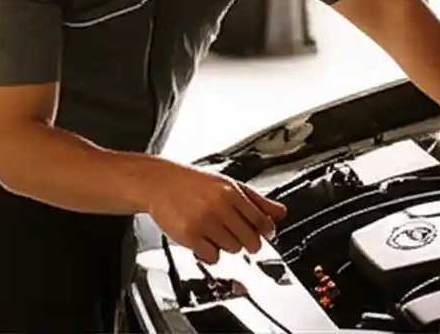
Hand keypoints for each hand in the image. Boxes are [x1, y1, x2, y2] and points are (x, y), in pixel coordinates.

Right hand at [144, 162, 287, 264]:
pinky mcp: (189, 236)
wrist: (158, 182)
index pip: (262, 222)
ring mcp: (204, 222)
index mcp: (231, 193)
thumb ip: (256, 200)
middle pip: (251, 241)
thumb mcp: (227, 184)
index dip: (265, 231)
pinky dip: (210, 253)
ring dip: (226, 245)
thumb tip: (281, 212)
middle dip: (248, 242)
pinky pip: (212, 257)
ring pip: (233, 250)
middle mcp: (220, 207)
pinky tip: (204, 240)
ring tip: (215, 232)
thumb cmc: (192, 183)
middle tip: (237, 235)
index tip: (261, 232)